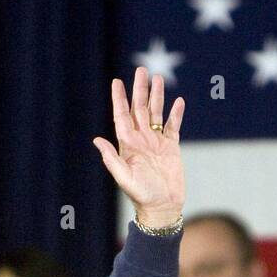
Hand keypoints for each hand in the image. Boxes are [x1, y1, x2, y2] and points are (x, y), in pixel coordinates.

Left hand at [93, 67, 184, 227]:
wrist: (163, 207)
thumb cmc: (142, 195)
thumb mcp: (125, 178)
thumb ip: (112, 159)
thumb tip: (97, 140)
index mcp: (128, 144)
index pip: (122, 116)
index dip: (119, 99)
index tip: (117, 82)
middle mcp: (141, 140)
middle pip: (140, 109)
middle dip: (139, 90)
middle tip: (141, 70)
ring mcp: (156, 142)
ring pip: (156, 113)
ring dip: (157, 96)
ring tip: (158, 79)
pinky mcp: (171, 147)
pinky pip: (173, 126)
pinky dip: (176, 114)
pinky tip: (178, 102)